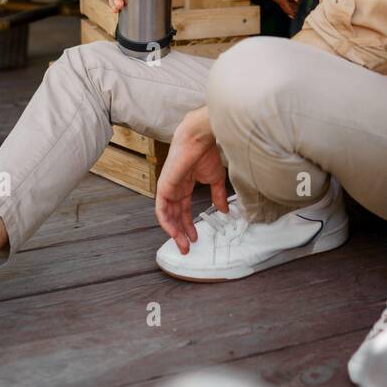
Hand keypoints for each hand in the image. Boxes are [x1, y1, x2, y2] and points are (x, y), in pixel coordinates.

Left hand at [155, 106, 228, 252]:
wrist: (200, 140)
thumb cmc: (206, 153)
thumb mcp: (215, 179)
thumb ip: (217, 195)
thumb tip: (224, 210)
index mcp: (184, 185)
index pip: (184, 210)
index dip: (189, 225)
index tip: (195, 238)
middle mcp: (174, 188)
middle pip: (175, 216)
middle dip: (181, 233)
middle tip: (186, 247)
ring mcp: (168, 188)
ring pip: (167, 215)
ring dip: (174, 231)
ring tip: (182, 244)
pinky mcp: (163, 187)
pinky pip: (161, 210)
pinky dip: (167, 222)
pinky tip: (174, 232)